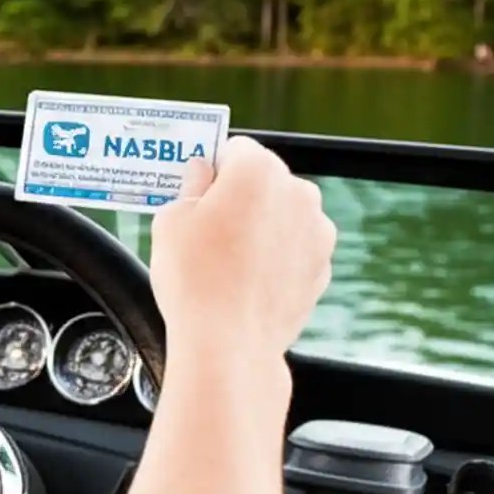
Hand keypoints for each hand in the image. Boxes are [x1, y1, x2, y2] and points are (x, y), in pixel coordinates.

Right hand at [149, 136, 335, 381]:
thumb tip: (202, 173)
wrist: (228, 343)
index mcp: (258, 169)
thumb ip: (190, 185)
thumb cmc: (194, 279)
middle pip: (264, 179)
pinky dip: (276, 257)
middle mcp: (297, 192)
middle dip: (239, 195)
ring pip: (282, 214)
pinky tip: (248, 280)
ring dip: (261, 225)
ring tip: (227, 260)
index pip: (235, 149)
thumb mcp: (170, 220)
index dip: (213, 169)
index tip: (198, 192)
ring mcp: (317, 231)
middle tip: (207, 229)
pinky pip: (294, 248)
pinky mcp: (323, 266)